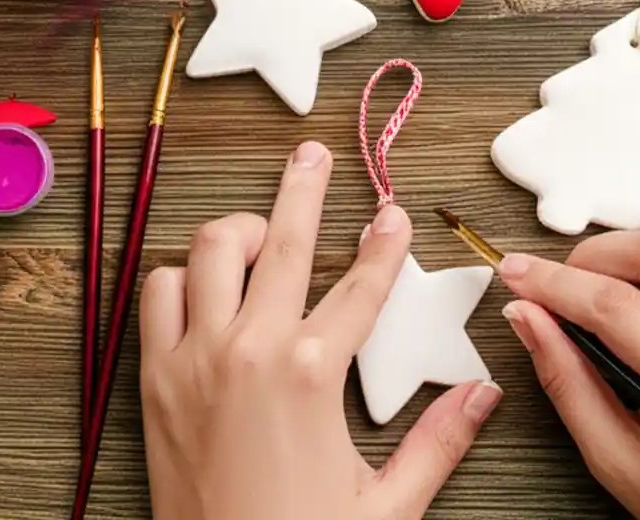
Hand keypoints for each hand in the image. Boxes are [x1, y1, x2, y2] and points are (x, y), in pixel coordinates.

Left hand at [138, 141, 501, 519]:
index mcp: (312, 374)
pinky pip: (159, 294)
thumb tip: (484, 393)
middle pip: (284, 240)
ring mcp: (195, 360)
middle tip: (315, 155)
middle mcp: (250, 351)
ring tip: (267, 231)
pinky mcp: (156, 380)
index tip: (393, 214)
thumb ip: (440, 441)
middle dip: (306, 188)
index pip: (362, 285)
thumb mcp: (387, 503)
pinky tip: (209, 286)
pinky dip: (183, 277)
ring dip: (242, 231)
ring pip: (212, 250)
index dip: (384, 244)